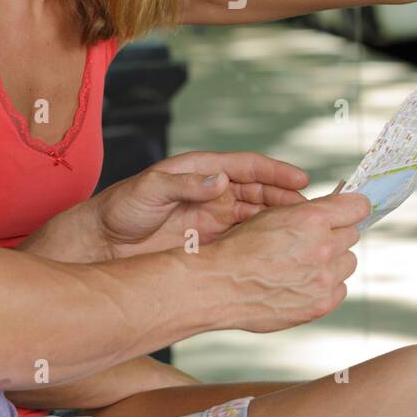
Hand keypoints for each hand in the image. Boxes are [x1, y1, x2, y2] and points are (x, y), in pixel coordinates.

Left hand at [92, 151, 309, 259]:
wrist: (102, 243)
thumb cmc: (121, 208)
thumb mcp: (150, 190)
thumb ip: (185, 184)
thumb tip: (219, 179)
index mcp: (202, 169)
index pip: (247, 166)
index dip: (275, 172)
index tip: (300, 179)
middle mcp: (212, 190)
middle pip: (260, 191)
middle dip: (288, 199)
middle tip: (315, 211)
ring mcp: (213, 215)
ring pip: (258, 216)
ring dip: (281, 221)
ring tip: (307, 231)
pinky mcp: (210, 240)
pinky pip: (245, 238)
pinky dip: (265, 241)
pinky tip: (282, 250)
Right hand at [205, 191, 370, 332]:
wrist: (219, 285)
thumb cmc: (239, 248)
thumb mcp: (272, 215)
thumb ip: (308, 212)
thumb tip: (336, 210)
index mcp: (312, 219)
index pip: (357, 207)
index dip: (352, 207)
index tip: (350, 210)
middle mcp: (323, 247)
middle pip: (352, 234)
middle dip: (336, 234)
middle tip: (314, 239)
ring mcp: (323, 279)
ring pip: (348, 262)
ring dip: (333, 260)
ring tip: (305, 263)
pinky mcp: (321, 304)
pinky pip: (340, 289)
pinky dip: (327, 285)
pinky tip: (303, 281)